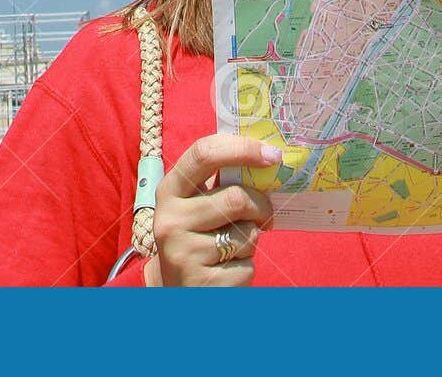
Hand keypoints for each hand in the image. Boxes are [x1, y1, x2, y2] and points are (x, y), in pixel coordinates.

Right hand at [145, 135, 278, 286]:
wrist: (177, 291)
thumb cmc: (198, 236)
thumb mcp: (198, 205)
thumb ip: (221, 182)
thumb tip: (268, 159)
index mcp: (169, 191)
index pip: (204, 154)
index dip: (242, 148)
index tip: (272, 155)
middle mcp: (169, 220)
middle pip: (236, 198)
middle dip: (261, 206)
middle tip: (266, 215)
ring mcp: (183, 254)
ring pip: (246, 235)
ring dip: (252, 240)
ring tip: (234, 247)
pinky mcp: (203, 283)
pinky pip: (247, 266)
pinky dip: (247, 267)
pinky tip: (228, 270)